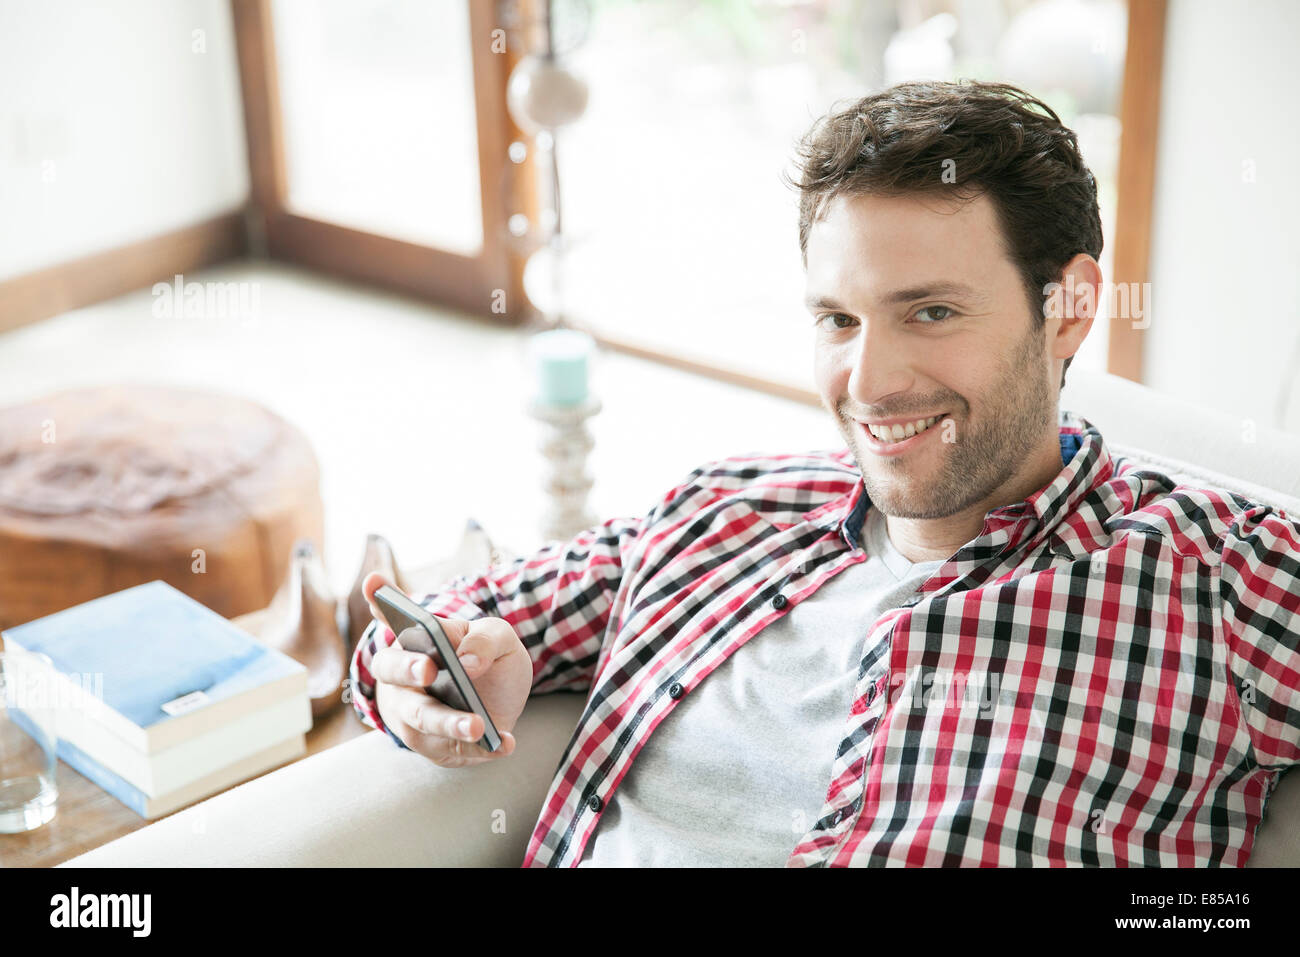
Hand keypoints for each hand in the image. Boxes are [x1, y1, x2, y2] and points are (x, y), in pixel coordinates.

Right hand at [362, 572, 531, 766]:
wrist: (502, 698)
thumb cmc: (487, 657)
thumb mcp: (497, 636)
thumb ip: (485, 639)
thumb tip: (467, 661)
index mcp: (415, 641)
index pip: (389, 619)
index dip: (380, 604)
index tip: (375, 586)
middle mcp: (404, 681)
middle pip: (394, 676)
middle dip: (409, 671)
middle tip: (428, 668)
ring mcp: (415, 717)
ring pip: (422, 722)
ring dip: (450, 724)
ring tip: (480, 725)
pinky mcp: (436, 747)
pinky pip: (454, 751)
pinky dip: (483, 749)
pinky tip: (505, 742)